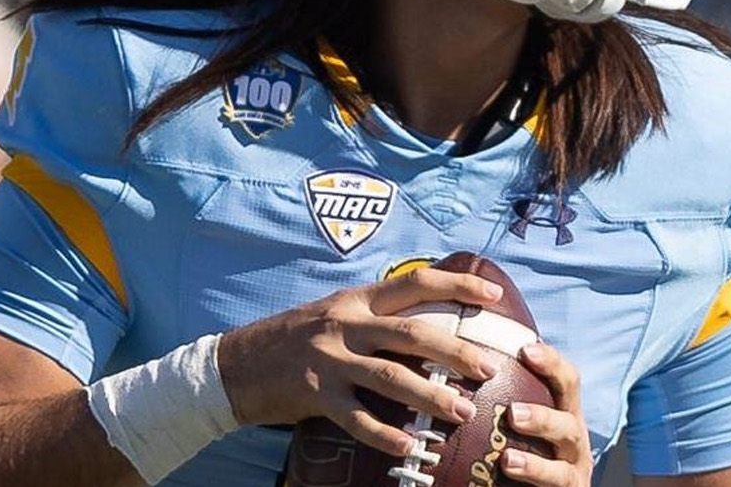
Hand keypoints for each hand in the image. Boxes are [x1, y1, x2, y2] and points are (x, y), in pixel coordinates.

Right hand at [217, 267, 504, 454]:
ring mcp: (329, 359)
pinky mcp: (314, 394)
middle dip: (454, 350)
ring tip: (461, 412)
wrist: (235, 364)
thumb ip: (375, 318)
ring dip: (430, 396)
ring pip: (390, 376)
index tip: (494, 293)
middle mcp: (345, 323)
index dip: (458, 283)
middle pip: (411, 333)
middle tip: (487, 368)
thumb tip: (430, 328)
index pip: (415, 282)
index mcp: (356, 300)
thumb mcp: (335, 314)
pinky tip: (408, 448)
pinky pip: (356, 418)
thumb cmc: (294, 340)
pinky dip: (384, 435)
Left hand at [503, 343, 592, 486]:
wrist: (531, 484)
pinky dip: (534, 481)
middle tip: (512, 413)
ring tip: (507, 460)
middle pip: (569, 425)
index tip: (525, 350)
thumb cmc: (521, 446)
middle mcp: (574, 442)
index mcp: (564, 413)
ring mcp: (573, 473)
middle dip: (542, 418)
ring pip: (563, 469)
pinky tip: (507, 474)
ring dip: (535, 465)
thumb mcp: (518, 420)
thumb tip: (459, 366)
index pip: (567, 381)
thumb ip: (503, 399)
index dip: (552, 363)